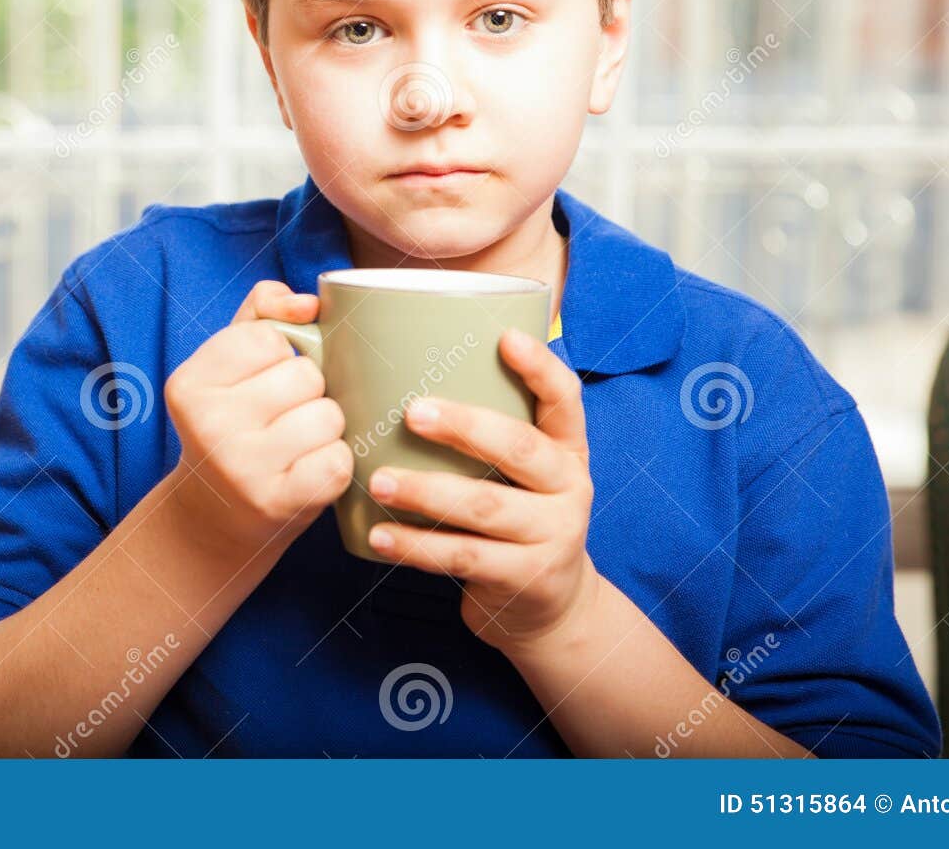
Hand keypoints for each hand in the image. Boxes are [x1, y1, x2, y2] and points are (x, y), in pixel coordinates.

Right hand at [166, 281, 354, 555]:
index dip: (280, 355)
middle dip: (309, 392)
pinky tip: (308, 471)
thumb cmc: (233, 425)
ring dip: (326, 429)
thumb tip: (308, 303)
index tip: (262, 381)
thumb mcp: (228, 364)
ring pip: (328, 415)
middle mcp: (208, 424)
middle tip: (284, 418)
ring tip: (298, 445)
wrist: (215, 515)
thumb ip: (262, 312)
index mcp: (190, 383)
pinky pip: (338, 460)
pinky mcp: (277, 502)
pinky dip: (334, 464)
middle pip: (305, 374)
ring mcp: (241, 466)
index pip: (268, 336)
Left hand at [365, 326, 600, 658]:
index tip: (506, 338)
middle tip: (412, 413)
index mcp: (568, 450)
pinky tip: (379, 536)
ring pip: (485, 506)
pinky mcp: (526, 579)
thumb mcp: (523, 476)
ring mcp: (553, 535)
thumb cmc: (516, 520)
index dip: (540, 368)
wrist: (551, 609)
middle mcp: (569, 488)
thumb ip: (487, 436)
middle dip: (466, 426)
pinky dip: (416, 547)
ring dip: (426, 491)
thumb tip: (398, 377)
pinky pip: (464, 557)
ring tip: (379, 481)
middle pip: (521, 448)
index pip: (566, 399)